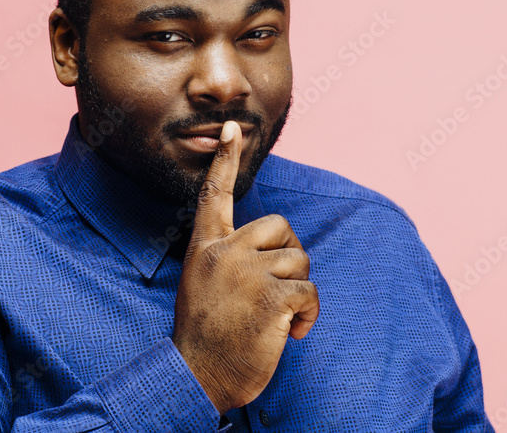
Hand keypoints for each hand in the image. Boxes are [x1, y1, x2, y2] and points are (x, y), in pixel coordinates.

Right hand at [172, 120, 319, 412]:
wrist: (197, 377)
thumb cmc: (207, 335)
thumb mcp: (205, 284)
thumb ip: (231, 258)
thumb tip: (276, 248)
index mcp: (205, 248)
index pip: (215, 195)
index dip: (225, 161)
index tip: (233, 128)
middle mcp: (223, 253)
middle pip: (280, 227)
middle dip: (289, 257)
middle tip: (275, 293)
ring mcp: (245, 274)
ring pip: (299, 261)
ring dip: (299, 292)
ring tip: (278, 319)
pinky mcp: (269, 298)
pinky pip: (309, 291)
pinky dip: (309, 315)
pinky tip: (291, 333)